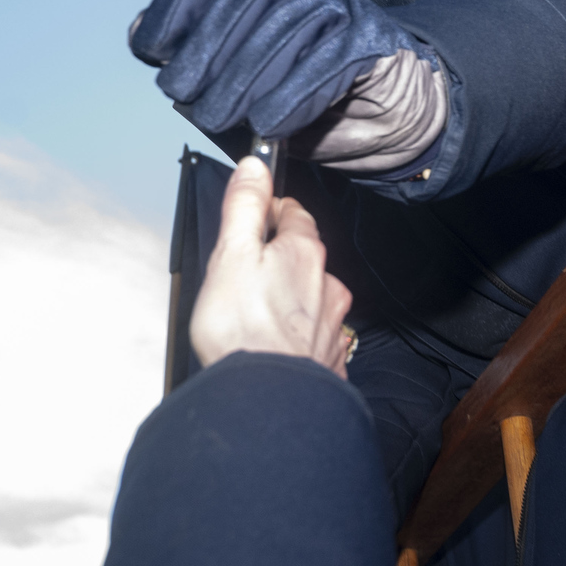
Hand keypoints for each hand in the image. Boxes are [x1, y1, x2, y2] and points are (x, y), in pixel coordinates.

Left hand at [130, 0, 424, 139]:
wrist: (402, 118)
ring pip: (284, 29)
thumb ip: (212, 64)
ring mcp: (343, 12)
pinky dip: (293, 94)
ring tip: (221, 116)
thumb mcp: (257, 88)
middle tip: (186, 96)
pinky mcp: (373, 42)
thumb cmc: (324, 107)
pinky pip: (326, 61)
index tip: (152, 47)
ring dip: (244, 78)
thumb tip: (151, 47)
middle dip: (207, 51)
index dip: (181, 7)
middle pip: (248, 4)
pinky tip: (271, 121)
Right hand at [190, 156, 354, 377]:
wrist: (268, 399)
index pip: (295, 215)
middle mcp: (328, 284)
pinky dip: (303, 337)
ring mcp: (333, 324)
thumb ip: (245, 207)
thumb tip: (255, 166)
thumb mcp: (232, 254)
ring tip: (264, 314)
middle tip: (252, 268)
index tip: (261, 212)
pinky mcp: (331, 359)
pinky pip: (320, 338)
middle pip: (307, 258)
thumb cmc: (244, 329)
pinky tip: (283, 347)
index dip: (275, 210)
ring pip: (316, 298)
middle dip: (284, 258)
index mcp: (303, 253)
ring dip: (296, 299)